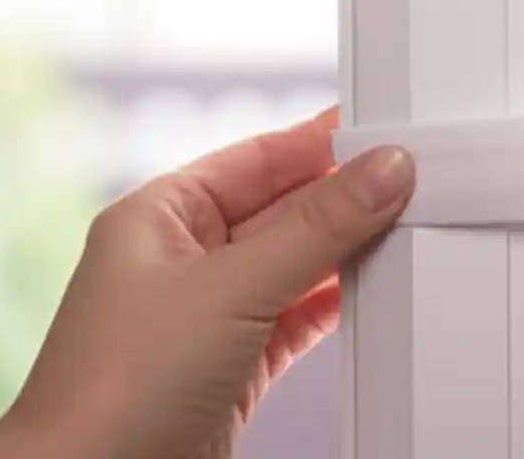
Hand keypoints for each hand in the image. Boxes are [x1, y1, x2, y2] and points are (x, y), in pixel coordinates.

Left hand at [0, 108, 414, 458]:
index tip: (379, 133)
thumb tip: (376, 173)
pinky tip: (371, 290)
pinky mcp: (233, 367)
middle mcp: (181, 261)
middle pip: (281, 210)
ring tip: (402, 228)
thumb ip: (314, 228)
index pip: (255, 158)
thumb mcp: (230, 288)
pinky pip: (297, 317)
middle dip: (341, 198)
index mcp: (158, 216)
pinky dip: (335, 304)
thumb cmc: (115, 391)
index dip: (318, 142)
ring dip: (344, 252)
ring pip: (293, 265)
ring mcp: (208, 316)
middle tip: (408, 180)